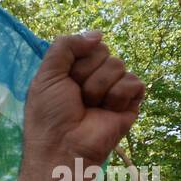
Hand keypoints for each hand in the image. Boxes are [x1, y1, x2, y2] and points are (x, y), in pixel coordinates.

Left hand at [14, 31, 144, 180]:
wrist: (63, 147)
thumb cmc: (49, 116)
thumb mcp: (46, 74)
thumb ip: (65, 45)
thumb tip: (97, 34)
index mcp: (74, 70)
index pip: (88, 44)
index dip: (76, 59)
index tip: (65, 80)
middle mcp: (94, 78)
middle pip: (104, 52)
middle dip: (86, 74)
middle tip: (76, 98)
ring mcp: (113, 90)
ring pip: (118, 66)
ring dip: (98, 88)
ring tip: (89, 108)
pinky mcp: (130, 103)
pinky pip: (134, 82)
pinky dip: (117, 96)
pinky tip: (106, 112)